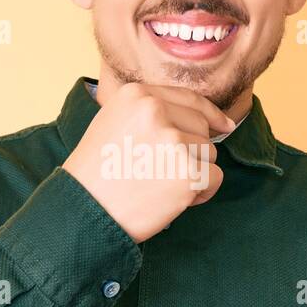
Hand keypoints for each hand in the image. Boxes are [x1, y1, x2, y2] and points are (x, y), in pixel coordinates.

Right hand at [62, 82, 233, 243]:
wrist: (82, 210)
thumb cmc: (97, 174)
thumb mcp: (114, 123)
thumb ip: (150, 114)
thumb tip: (204, 119)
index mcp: (136, 95)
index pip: (188, 98)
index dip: (210, 114)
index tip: (224, 126)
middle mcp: (155, 111)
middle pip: (201, 126)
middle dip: (192, 151)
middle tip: (162, 173)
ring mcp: (172, 140)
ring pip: (209, 152)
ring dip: (194, 172)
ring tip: (159, 186)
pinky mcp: (186, 172)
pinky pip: (214, 177)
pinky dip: (201, 193)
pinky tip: (173, 200)